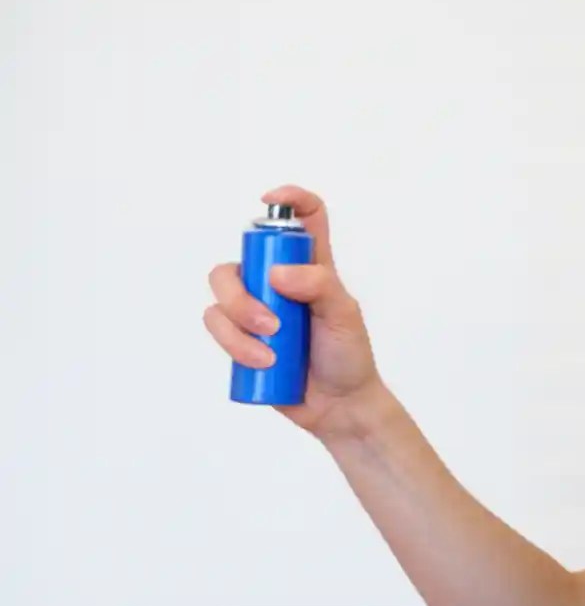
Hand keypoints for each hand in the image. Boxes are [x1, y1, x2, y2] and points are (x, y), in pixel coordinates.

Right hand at [204, 184, 385, 439]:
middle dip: (242, 293)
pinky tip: (260, 362)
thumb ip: (319, 286)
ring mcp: (256, 307)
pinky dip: (232, 344)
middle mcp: (279, 280)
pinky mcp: (240, 336)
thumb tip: (277, 274)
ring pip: (220, 294)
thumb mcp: (344, 315)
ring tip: (269, 353)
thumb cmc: (348, 355)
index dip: (290, 199)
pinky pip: (215, 325)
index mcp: (312, 266)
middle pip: (241, 258)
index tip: (271, 202)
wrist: (338, 406)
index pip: (304, 217)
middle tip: (271, 324)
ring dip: (238, 325)